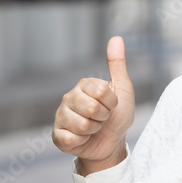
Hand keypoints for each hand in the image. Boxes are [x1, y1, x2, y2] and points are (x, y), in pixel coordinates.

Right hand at [52, 36, 134, 174]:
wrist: (112, 144)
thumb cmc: (117, 116)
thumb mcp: (123, 89)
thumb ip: (117, 65)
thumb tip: (116, 38)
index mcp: (84, 85)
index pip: (101, 91)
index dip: (111, 103)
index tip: (111, 106)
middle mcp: (69, 97)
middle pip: (91, 108)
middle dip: (103, 117)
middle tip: (102, 118)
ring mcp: (61, 116)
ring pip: (82, 125)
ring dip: (93, 130)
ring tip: (93, 128)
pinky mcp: (57, 135)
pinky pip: (70, 138)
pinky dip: (82, 141)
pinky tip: (82, 138)